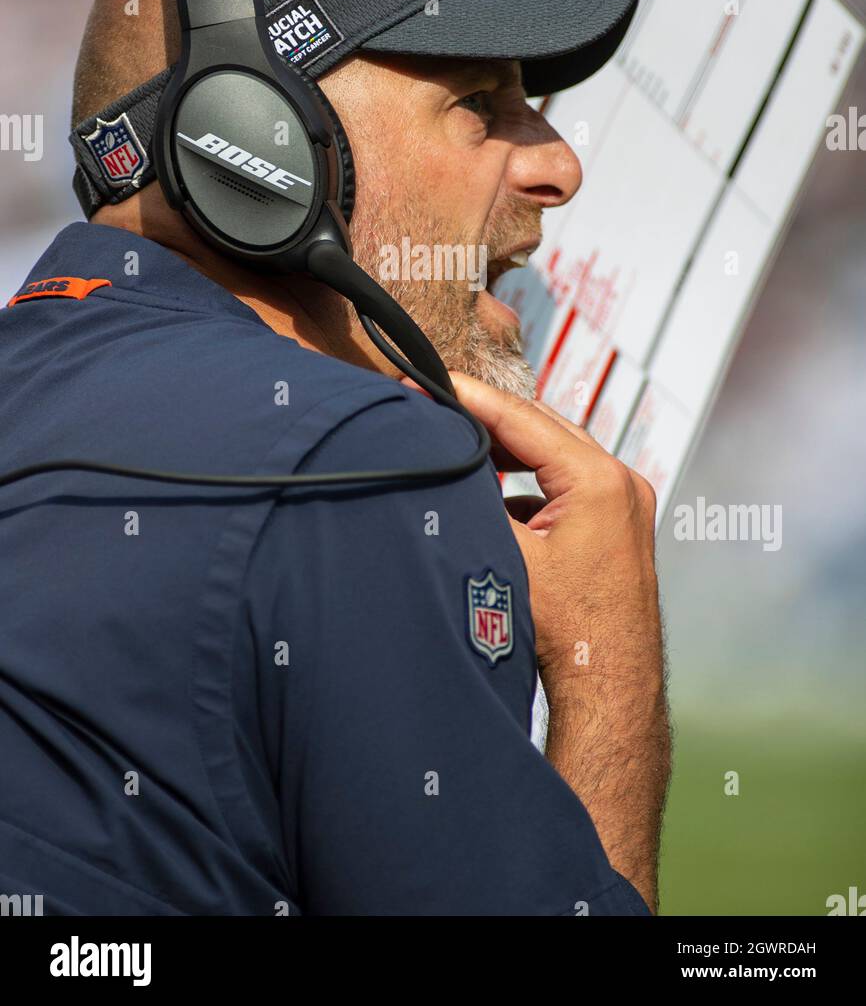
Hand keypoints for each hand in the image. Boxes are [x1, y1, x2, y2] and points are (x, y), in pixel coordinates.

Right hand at [439, 373, 660, 694]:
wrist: (607, 683)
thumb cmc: (567, 632)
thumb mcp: (507, 554)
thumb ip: (476, 498)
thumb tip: (440, 458)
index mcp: (598, 480)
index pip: (520, 418)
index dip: (469, 397)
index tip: (431, 380)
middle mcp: (620, 481)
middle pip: (540, 426)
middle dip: (487, 415)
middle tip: (435, 402)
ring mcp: (623, 500)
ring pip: (553, 450)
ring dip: (508, 446)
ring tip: (457, 438)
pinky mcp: (617, 521)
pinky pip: (566, 480)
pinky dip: (529, 477)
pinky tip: (492, 488)